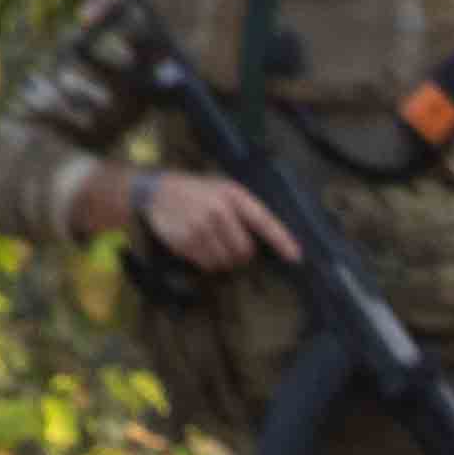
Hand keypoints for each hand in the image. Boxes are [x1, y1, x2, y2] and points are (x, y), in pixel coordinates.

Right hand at [134, 168, 290, 272]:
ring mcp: (200, 227)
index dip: (281, 240)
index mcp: (232, 195)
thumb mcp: (222, 190)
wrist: (157, 191)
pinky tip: (197, 244)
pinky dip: (206, 261)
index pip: (263, 221)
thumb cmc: (197, 192)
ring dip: (222, 259)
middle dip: (240, 253)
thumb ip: (244, 211)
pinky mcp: (185, 242)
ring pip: (226, 262)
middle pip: (244, 252)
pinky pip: (207, 265)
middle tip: (227, 241)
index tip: (297, 257)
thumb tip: (267, 243)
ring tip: (210, 240)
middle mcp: (218, 211)